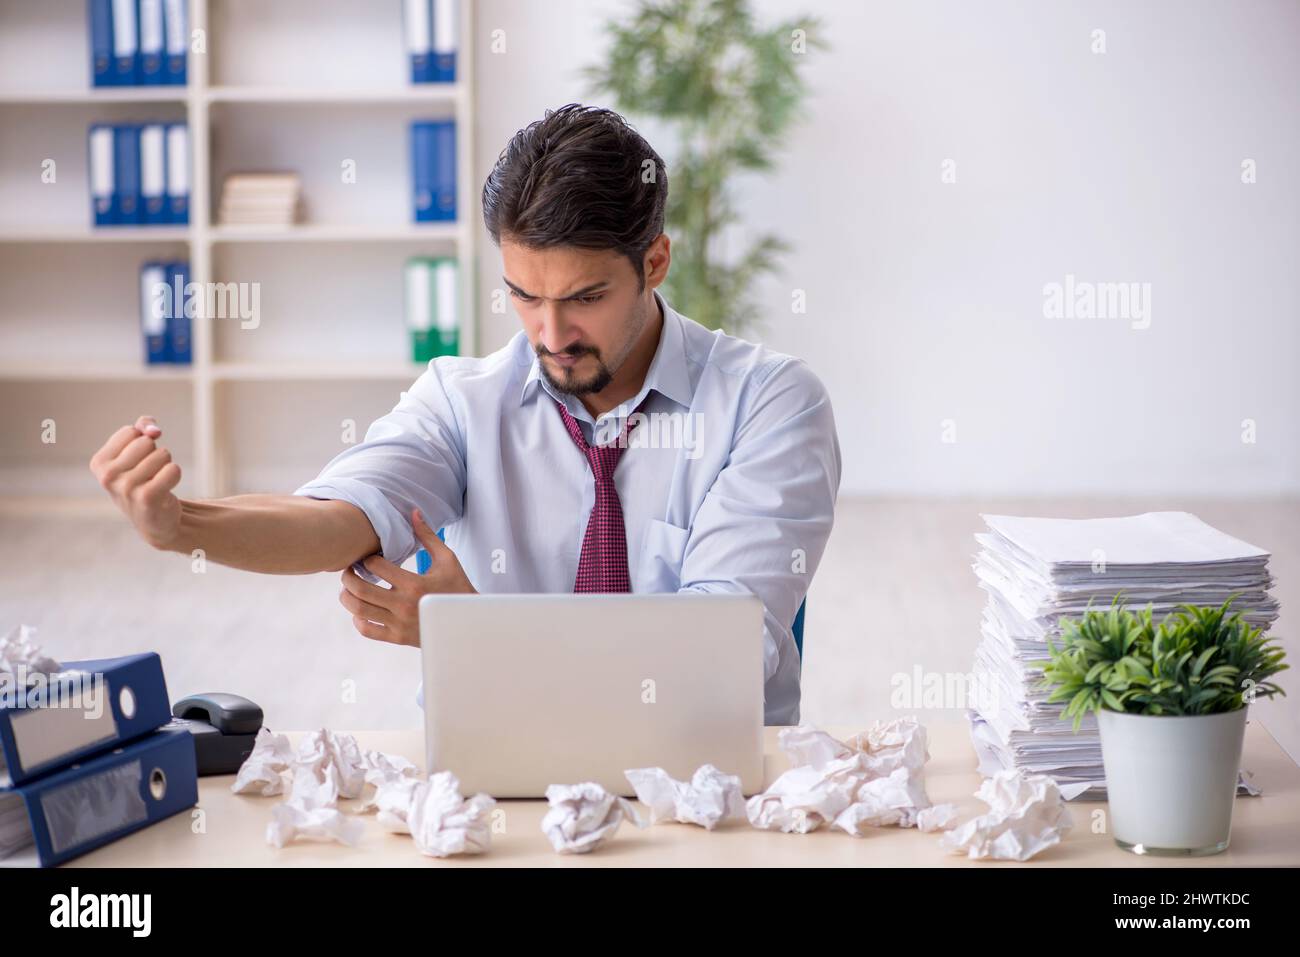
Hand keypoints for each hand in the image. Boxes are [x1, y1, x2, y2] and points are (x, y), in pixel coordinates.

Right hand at [89, 415, 182, 549]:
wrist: (153, 519)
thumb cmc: (143, 479)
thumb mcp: (135, 451)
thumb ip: (142, 428)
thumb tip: (154, 430)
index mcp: (99, 463)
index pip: (131, 432)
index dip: (142, 441)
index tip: (139, 461)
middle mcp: (108, 476)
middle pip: (146, 442)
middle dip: (155, 454)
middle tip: (150, 474)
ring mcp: (126, 488)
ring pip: (162, 454)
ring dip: (166, 465)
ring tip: (157, 482)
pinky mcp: (147, 497)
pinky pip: (173, 469)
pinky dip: (175, 475)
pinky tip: (166, 489)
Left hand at [339, 508, 474, 645]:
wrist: (468, 621)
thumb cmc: (457, 587)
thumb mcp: (447, 559)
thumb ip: (428, 536)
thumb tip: (413, 512)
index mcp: (414, 584)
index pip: (376, 567)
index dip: (367, 558)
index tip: (369, 557)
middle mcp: (403, 605)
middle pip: (360, 590)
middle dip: (348, 576)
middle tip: (349, 570)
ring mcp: (399, 624)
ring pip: (359, 610)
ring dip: (347, 597)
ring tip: (350, 588)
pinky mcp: (398, 638)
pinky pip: (368, 630)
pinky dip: (358, 619)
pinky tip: (361, 610)